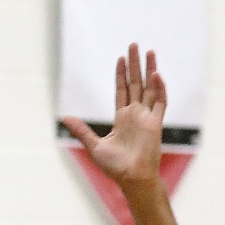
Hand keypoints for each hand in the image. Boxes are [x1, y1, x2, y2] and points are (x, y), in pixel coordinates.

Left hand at [61, 44, 166, 189]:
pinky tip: (156, 75)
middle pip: (136, 84)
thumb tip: (64, 118)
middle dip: (135, 65)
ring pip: (150, 88)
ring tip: (149, 52)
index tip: (121, 59)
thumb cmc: (114, 166)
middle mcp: (135, 114)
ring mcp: (147, 118)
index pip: (122, 90)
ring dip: (150, 70)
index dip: (121, 75)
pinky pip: (160, 103)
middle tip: (134, 45)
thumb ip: (81, 130)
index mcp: (122, 118)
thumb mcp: (93, 145)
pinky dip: (159, 89)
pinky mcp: (155, 124)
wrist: (131, 178)